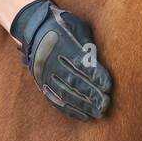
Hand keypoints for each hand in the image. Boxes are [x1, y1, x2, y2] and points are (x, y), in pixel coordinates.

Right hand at [9, 0, 112, 120]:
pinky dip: (71, 110)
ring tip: (99, 112)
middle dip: (92, 94)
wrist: (33, 27)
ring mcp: (44, 74)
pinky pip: (56, 100)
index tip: (108, 86)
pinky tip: (84, 116)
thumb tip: (99, 63)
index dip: (95, 75)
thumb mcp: (76, 26)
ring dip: (83, 105)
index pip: (81, 63)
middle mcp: (50, 61)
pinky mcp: (41, 83)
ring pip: (66, 93)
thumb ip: (88, 44)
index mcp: (61, 44)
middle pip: (74, 81)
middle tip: (106, 103)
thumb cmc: (62, 24)